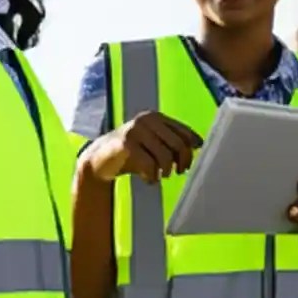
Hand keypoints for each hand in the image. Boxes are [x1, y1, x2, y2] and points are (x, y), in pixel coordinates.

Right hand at [82, 111, 203, 183]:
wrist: (99, 160)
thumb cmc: (131, 153)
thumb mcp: (153, 144)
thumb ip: (171, 142)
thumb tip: (198, 144)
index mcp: (156, 118)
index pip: (184, 132)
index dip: (191, 149)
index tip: (187, 164)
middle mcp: (147, 120)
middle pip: (178, 143)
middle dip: (182, 161)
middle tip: (178, 172)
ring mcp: (135, 130)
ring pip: (165, 155)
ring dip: (166, 171)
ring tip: (161, 176)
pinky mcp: (126, 144)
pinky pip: (149, 164)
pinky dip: (152, 176)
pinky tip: (148, 179)